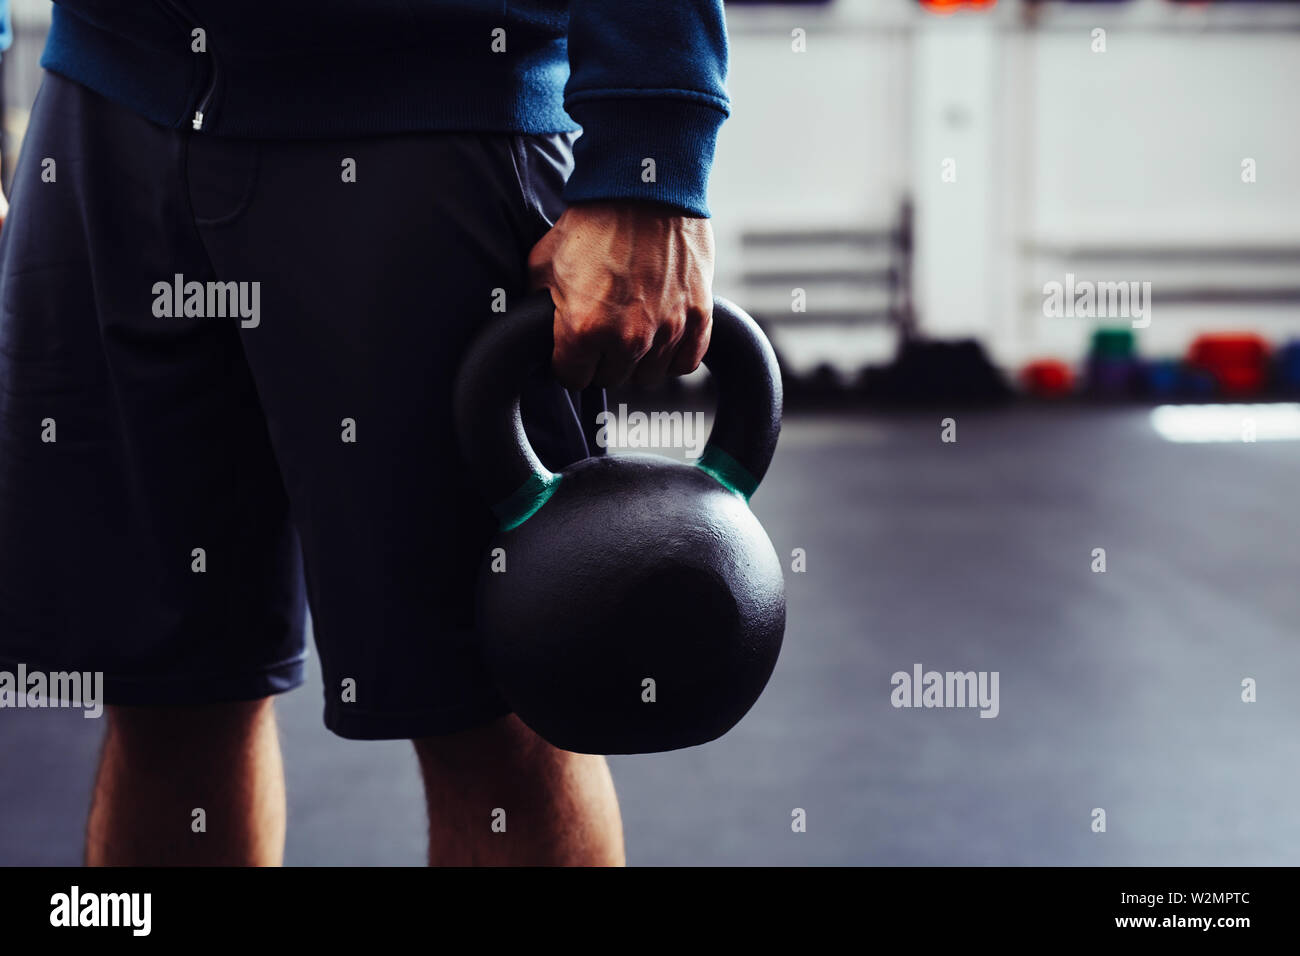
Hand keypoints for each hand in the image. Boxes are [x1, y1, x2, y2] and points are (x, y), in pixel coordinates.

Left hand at [527, 200, 713, 388]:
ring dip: (638, 359)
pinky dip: (673, 355)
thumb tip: (537, 326)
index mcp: (583, 329)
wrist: (645, 187)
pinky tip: (661, 335)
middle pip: (611, 378)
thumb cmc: (593, 220)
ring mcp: (667, 330)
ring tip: (631, 329)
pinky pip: (685, 363)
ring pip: (648, 376)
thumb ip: (539, 304)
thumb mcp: (544, 261)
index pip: (572, 377)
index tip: (572, 346)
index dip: (568, 361)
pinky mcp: (698, 318)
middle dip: (602, 359)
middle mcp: (627, 339)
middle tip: (601, 329)